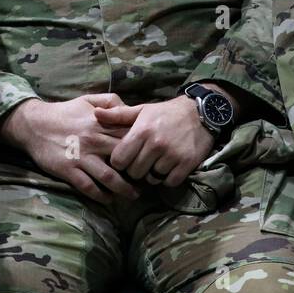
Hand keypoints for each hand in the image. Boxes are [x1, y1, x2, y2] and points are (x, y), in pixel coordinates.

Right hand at [0, 94, 138, 202]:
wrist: (34, 124)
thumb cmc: (65, 112)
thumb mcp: (88, 100)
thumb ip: (111, 102)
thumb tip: (131, 110)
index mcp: (102, 123)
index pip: (131, 137)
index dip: (145, 148)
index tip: (152, 157)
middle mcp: (95, 141)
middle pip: (125, 160)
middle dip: (139, 172)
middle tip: (149, 181)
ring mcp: (82, 157)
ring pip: (110, 178)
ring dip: (125, 189)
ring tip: (134, 195)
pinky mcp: (69, 170)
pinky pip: (89, 187)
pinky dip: (102, 196)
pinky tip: (109, 199)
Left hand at [96, 95, 214, 187]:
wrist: (199, 112)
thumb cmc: (165, 112)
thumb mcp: (141, 110)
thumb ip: (117, 115)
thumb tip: (94, 114)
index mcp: (141, 131)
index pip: (119, 160)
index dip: (120, 162)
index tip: (126, 158)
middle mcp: (155, 144)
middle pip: (134, 172)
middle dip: (135, 170)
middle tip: (142, 162)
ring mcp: (172, 155)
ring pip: (152, 179)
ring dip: (152, 175)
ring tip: (155, 164)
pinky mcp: (186, 164)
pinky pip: (169, 182)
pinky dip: (168, 178)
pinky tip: (168, 167)